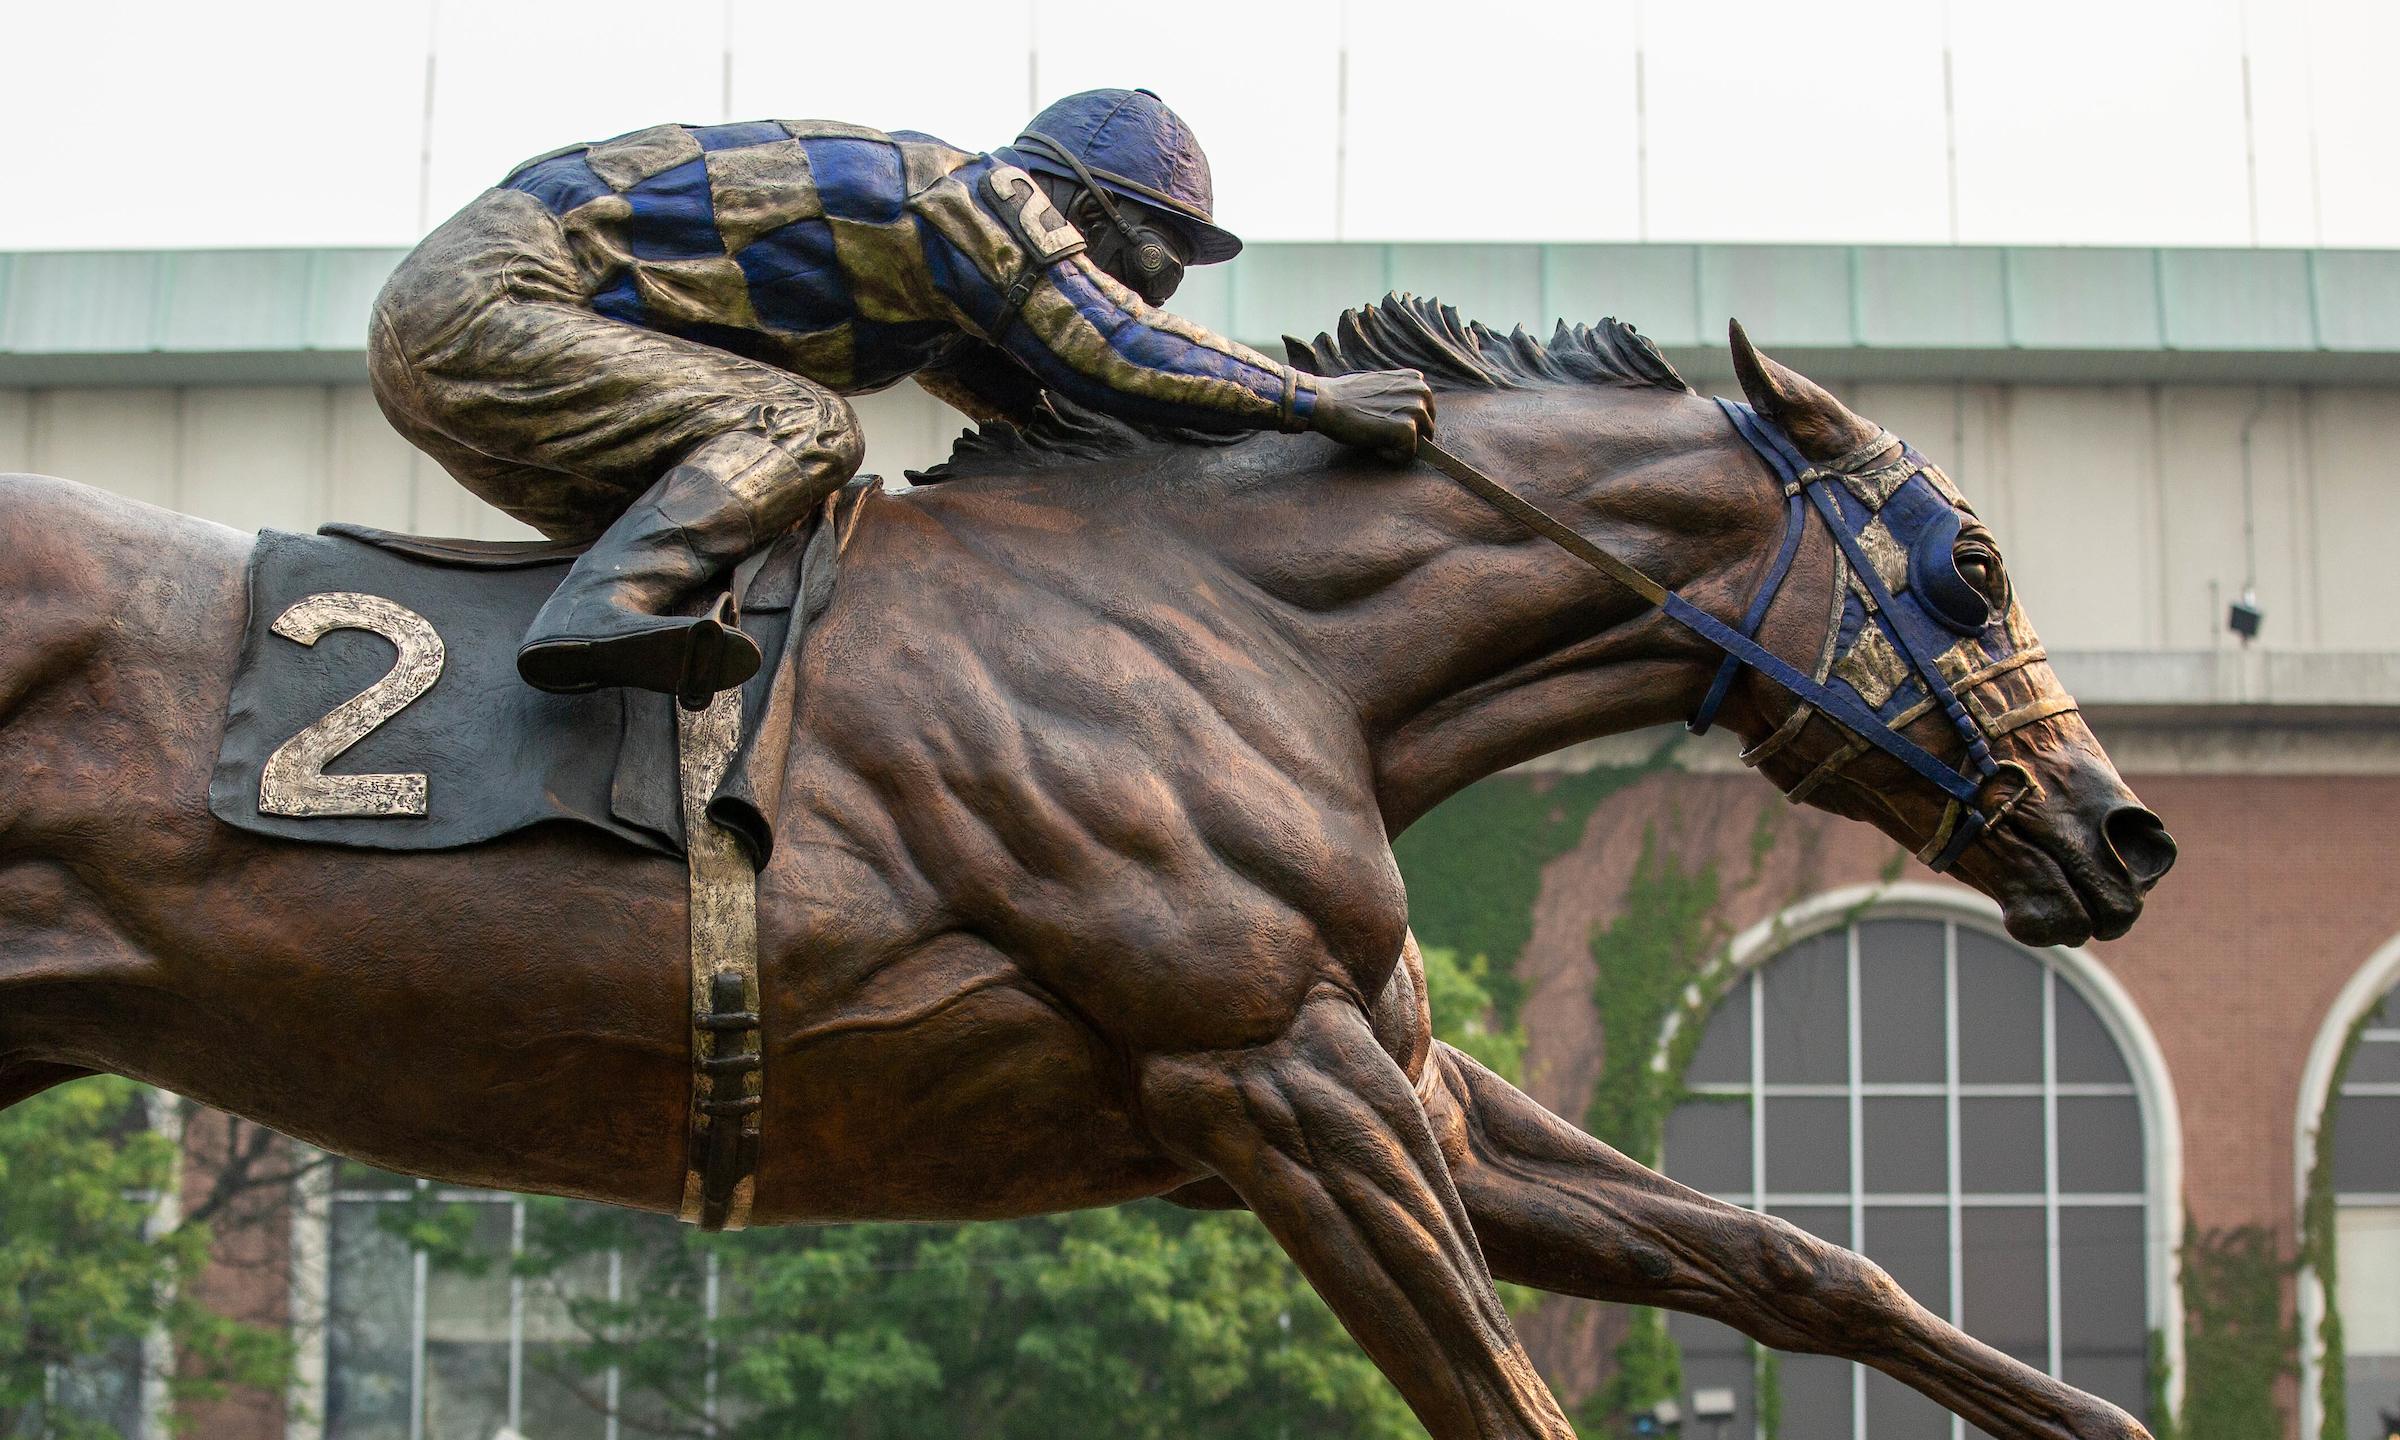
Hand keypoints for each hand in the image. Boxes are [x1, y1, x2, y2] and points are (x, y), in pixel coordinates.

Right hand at [1311, 369, 1434, 460]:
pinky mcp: (1407, 429)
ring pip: (1419, 442)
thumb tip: (1410, 413)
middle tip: (1379, 429)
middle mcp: (1420, 391)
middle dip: (1406, 435)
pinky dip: (1390, 455)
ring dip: (1396, 444)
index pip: (1426, 411)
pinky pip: (1407, 454)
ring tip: (1375, 433)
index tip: (1385, 420)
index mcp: (1416, 380)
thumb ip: (1400, 392)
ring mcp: (1415, 410)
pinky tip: (1373, 441)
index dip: (1406, 421)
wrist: (1326, 403)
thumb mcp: (1381, 384)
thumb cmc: (1347, 397)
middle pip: (1426, 428)